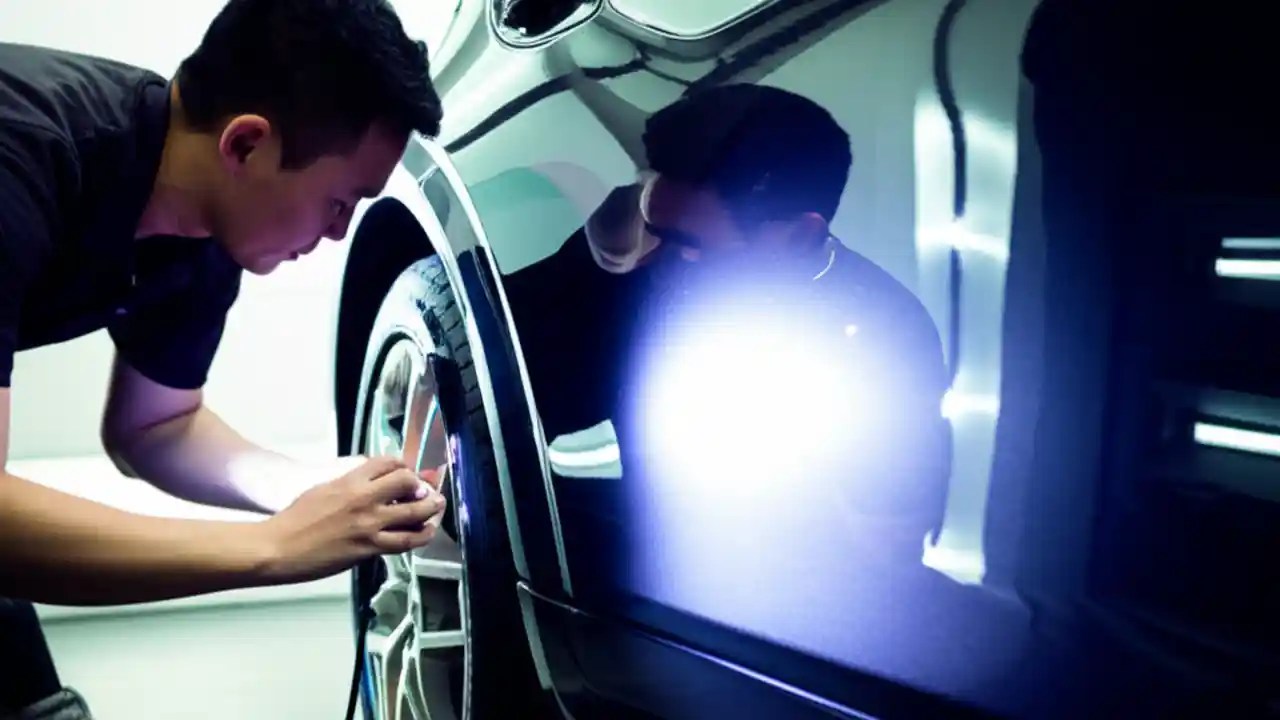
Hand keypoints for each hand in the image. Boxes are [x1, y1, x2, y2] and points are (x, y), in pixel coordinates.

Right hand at [252, 456, 447, 583]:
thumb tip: (366, 483)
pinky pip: (406, 540)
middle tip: (425, 491)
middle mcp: (363, 498)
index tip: (408, 474)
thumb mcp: (322, 489)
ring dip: (431, 508)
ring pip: (415, 511)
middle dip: (421, 484)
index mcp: (349, 480)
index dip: (403, 466)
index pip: (388, 462)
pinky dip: (422, 534)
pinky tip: (426, 532)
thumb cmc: (294, 520)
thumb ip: (348, 484)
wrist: (278, 547)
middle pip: (408, 481)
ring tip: (436, 506)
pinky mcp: (369, 547)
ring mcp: (368, 523)